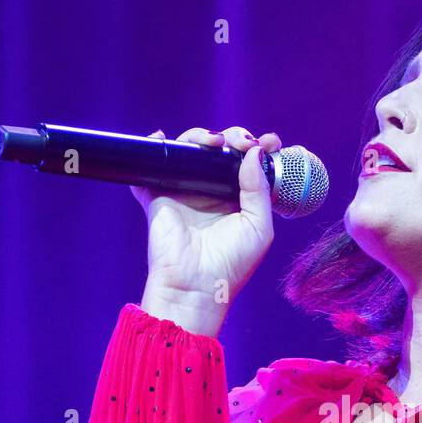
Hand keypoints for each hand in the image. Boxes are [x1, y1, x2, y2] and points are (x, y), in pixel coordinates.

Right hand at [134, 125, 282, 335]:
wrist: (196, 287)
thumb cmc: (232, 264)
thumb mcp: (259, 226)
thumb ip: (259, 189)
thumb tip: (252, 152)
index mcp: (238, 199)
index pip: (249, 163)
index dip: (258, 148)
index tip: (270, 142)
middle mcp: (212, 191)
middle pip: (220, 149)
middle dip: (234, 137)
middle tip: (242, 142)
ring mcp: (184, 190)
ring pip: (190, 149)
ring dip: (201, 136)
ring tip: (214, 141)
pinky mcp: (158, 194)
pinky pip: (151, 165)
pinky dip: (153, 145)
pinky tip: (161, 138)